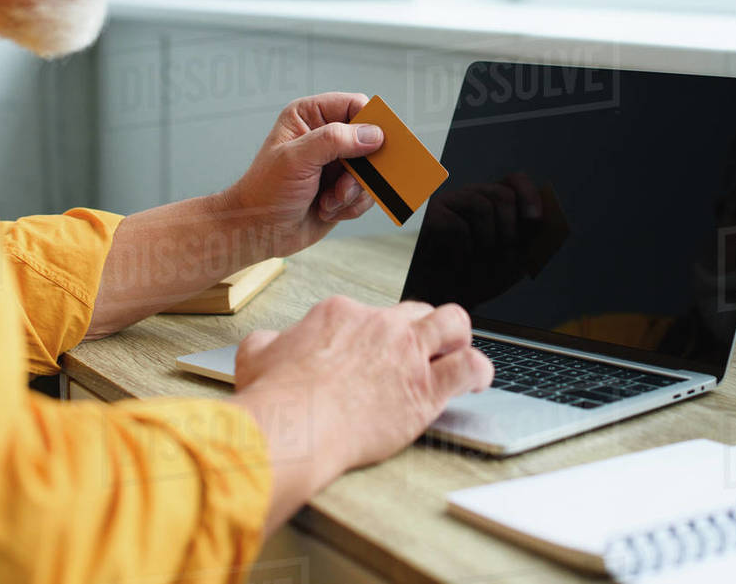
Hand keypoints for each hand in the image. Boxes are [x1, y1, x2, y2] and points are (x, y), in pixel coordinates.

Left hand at [224, 93, 382, 257]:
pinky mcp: (344, 187)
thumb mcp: (297, 159)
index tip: (374, 146)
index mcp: (310, 115)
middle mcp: (326, 136)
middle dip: (362, 167)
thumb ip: (334, 140)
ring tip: (330, 200)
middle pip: (370, 139)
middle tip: (345, 183)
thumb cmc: (266, 190)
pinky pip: (367, 193)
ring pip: (372, 170)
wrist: (259, 231)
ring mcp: (337, 163)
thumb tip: (374, 134)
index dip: (369, 122)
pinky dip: (352, 205)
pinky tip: (327, 209)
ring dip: (354, 190)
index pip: (354, 105)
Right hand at [229, 297, 492, 529]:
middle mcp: (380, 326)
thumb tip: (270, 342)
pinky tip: (478, 381)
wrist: (295, 424)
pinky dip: (479, 371)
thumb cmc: (276, 398)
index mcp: (340, 314)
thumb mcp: (256, 356)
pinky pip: (469, 367)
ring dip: (458, 336)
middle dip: (419, 328)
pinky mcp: (427, 388)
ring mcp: (407, 353)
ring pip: (452, 323)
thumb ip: (269, 343)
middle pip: (415, 312)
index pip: (368, 314)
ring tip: (456, 352)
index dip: (372, 335)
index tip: (370, 356)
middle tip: (418, 349)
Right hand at [406, 173, 543, 307]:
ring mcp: (448, 204)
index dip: (529, 195)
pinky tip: (461, 265)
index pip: (514, 182)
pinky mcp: (430, 217)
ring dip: (489, 241)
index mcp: (493, 204)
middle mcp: (471, 197)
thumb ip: (527, 244)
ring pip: (482, 206)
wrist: (440, 301)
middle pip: (501, 194)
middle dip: (511, 228)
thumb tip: (540, 226)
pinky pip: (457, 225)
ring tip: (483, 264)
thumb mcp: (509, 264)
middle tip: (507, 254)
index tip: (535, 220)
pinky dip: (465, 251)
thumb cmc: (475, 280)